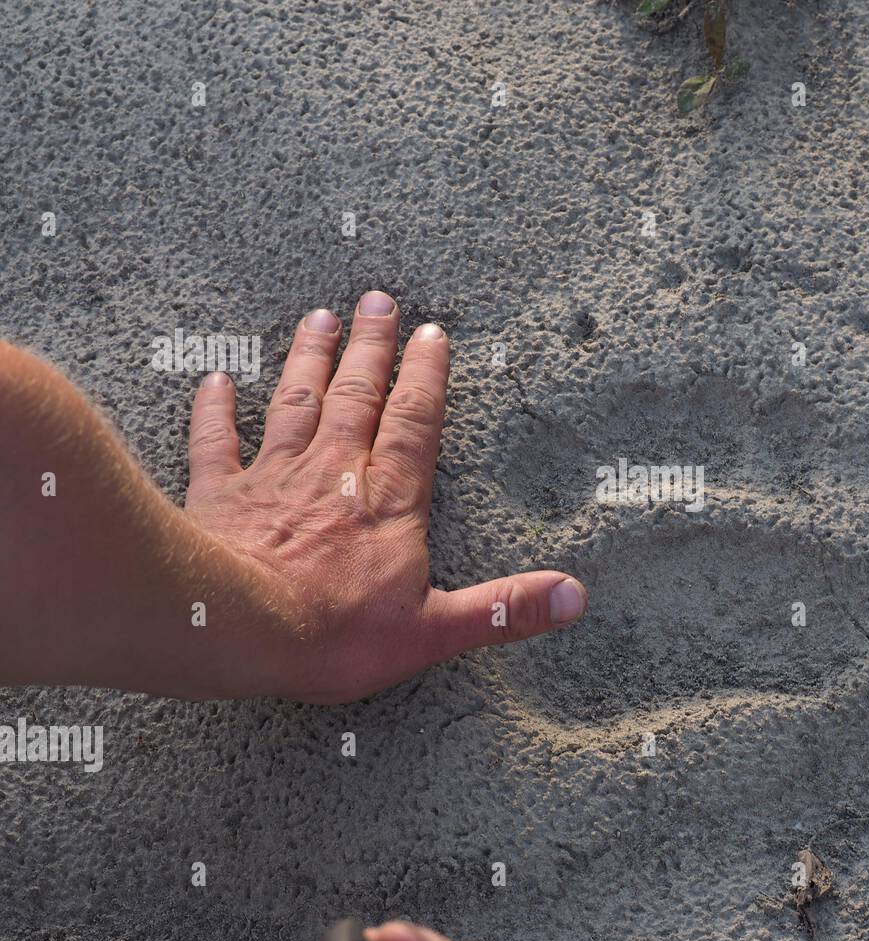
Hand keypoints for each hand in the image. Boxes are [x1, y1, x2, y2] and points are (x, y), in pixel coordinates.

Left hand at [183, 290, 586, 702]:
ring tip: (319, 317)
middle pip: (357, 396)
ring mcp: (274, 479)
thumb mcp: (435, 631)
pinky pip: (217, 443)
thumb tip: (574, 597)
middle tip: (377, 299)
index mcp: (389, 501)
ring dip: (308, 359)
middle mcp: (335, 473)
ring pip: (295, 403)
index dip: (426, 377)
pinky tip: (217, 381)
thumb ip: (504, 609)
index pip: (415, 423)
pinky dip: (215, 410)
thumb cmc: (334, 634)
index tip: (431, 332)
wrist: (234, 632)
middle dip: (370, 347)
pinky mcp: (221, 497)